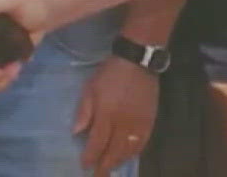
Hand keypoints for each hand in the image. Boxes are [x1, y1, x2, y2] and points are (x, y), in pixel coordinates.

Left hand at [75, 56, 159, 173]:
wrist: (138, 61)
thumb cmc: (110, 74)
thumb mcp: (90, 88)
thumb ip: (84, 111)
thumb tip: (76, 132)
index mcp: (107, 114)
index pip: (97, 143)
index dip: (90, 157)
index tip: (84, 165)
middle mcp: (123, 123)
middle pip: (114, 151)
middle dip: (104, 166)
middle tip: (97, 175)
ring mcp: (139, 123)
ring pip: (129, 150)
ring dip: (119, 161)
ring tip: (111, 167)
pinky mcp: (150, 120)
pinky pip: (142, 142)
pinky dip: (134, 152)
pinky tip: (128, 155)